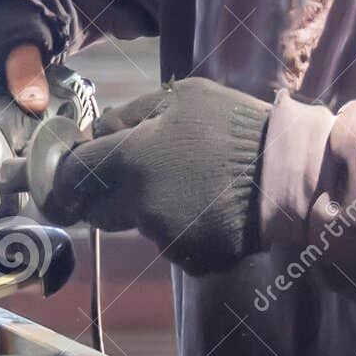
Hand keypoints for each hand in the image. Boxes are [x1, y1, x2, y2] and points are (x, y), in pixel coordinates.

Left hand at [45, 78, 272, 274]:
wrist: (289, 172)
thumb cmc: (234, 126)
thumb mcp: (183, 97)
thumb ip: (131, 114)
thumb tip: (96, 130)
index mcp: (130, 160)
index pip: (73, 178)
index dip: (66, 180)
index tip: (68, 181)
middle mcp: (138, 203)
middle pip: (100, 210)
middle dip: (111, 196)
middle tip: (143, 177)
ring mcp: (164, 235)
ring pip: (139, 226)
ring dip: (152, 211)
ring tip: (192, 187)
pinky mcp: (189, 257)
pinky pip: (173, 244)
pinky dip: (184, 230)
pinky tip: (210, 209)